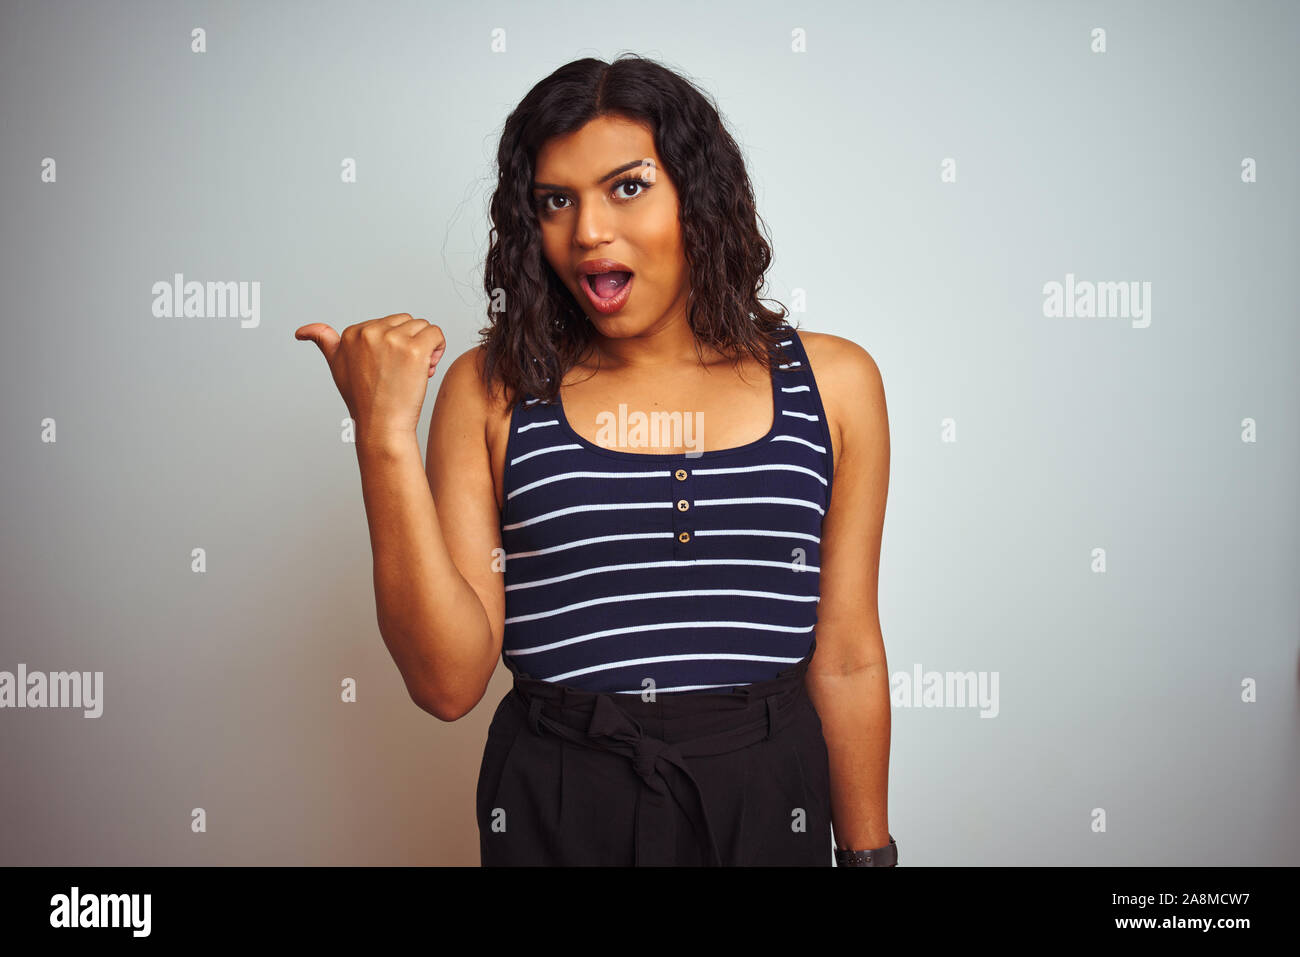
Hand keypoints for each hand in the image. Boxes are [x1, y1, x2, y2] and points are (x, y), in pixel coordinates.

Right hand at [295, 313, 446, 440]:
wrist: (381, 426)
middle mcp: (370, 332)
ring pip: (423, 327)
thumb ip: (324, 341)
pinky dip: (438, 349)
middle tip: (402, 372)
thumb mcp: (337, 366)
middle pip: (407, 322)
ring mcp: (392, 339)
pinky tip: (427, 369)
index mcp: (352, 332)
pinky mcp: (414, 349)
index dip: (393, 346)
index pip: (388, 323)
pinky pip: (436, 334)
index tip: (387, 368)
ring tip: (414, 372)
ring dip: (425, 348)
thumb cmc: (363, 400)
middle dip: (410, 343)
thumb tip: (302, 332)